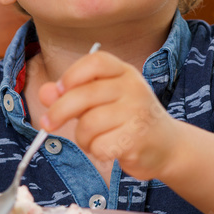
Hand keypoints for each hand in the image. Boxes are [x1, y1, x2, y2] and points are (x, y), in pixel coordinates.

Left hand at [37, 50, 179, 180]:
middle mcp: (133, 88)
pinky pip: (99, 146)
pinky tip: (107, 149)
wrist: (168, 147)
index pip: (96, 62)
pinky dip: (95, 151)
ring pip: (88, 124)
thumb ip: (72, 94)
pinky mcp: (137, 139)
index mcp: (124, 73)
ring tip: (92, 140)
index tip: (59, 89)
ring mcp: (137, 113)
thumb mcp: (102, 101)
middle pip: (84, 95)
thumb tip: (45, 92)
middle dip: (58, 112)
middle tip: (47, 124)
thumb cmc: (128, 120)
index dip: (72, 75)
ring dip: (82, 138)